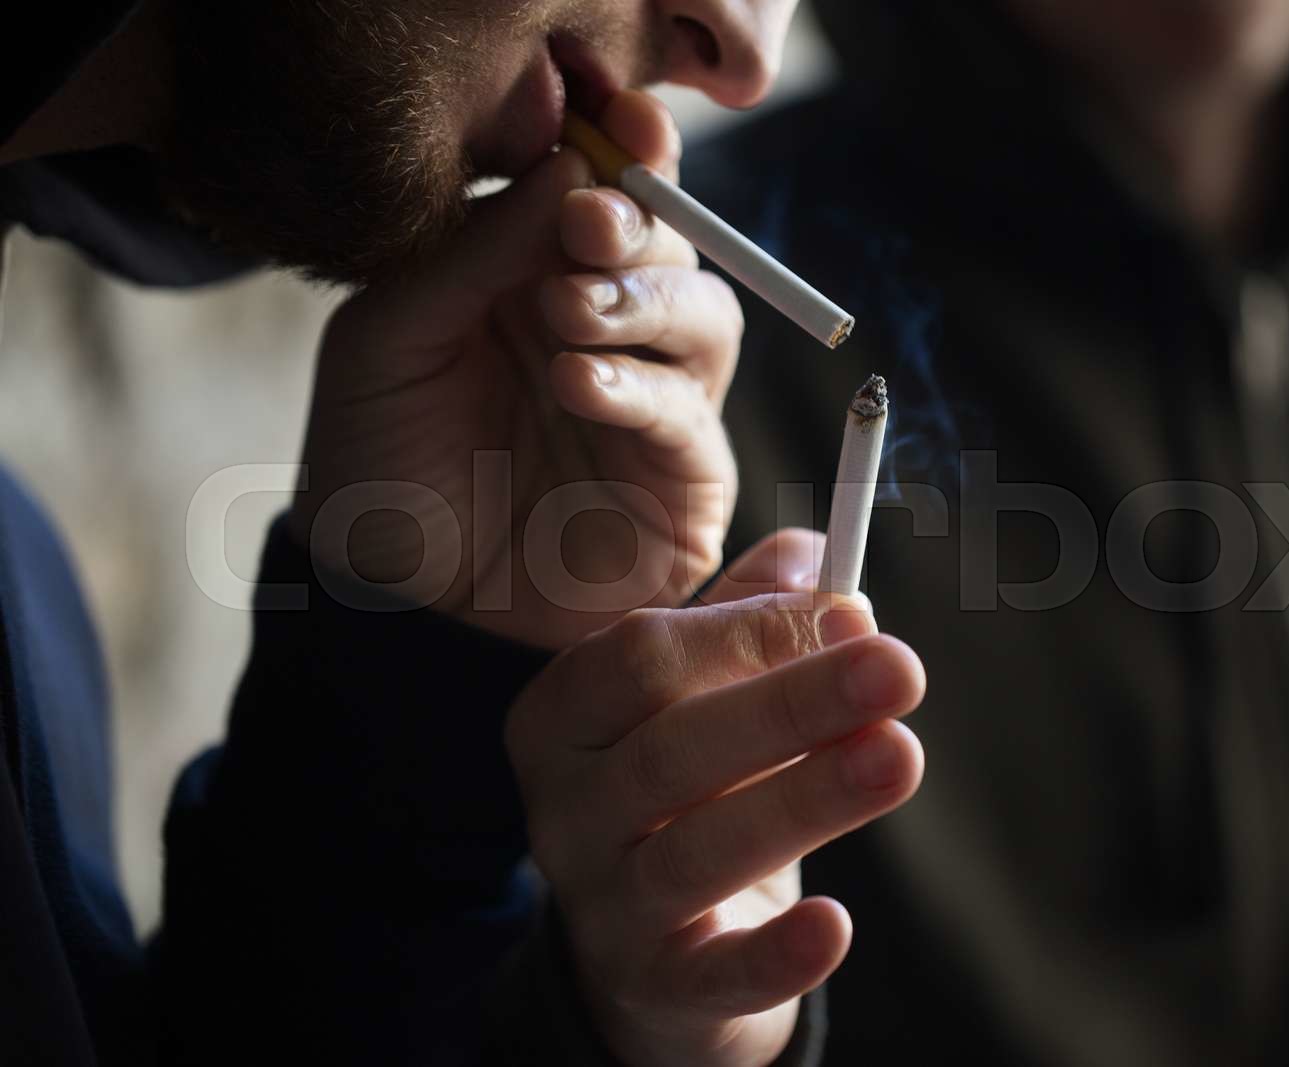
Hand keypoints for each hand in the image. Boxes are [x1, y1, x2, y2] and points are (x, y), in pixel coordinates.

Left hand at [288, 90, 741, 648]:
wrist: (384, 599)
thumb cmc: (380, 460)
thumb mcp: (390, 336)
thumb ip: (474, 252)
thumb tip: (570, 164)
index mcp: (544, 279)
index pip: (615, 196)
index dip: (632, 155)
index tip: (621, 127)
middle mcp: (611, 335)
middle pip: (678, 249)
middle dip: (641, 228)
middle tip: (585, 227)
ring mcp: (654, 408)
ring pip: (707, 322)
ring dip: (646, 303)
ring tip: (570, 314)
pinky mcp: (682, 485)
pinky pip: (690, 419)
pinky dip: (641, 390)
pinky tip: (577, 381)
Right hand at [505, 529, 926, 1066]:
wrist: (648, 954)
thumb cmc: (685, 791)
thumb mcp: (698, 698)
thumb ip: (747, 618)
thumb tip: (819, 558)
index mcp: (565, 714)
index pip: (641, 656)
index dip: (750, 629)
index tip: (851, 612)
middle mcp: (565, 809)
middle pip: (674, 747)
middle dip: (794, 702)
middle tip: (899, 668)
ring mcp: (601, 904)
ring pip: (697, 852)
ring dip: (806, 800)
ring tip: (899, 757)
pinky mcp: (654, 986)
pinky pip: (713, 974)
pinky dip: (775, 954)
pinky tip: (834, 925)